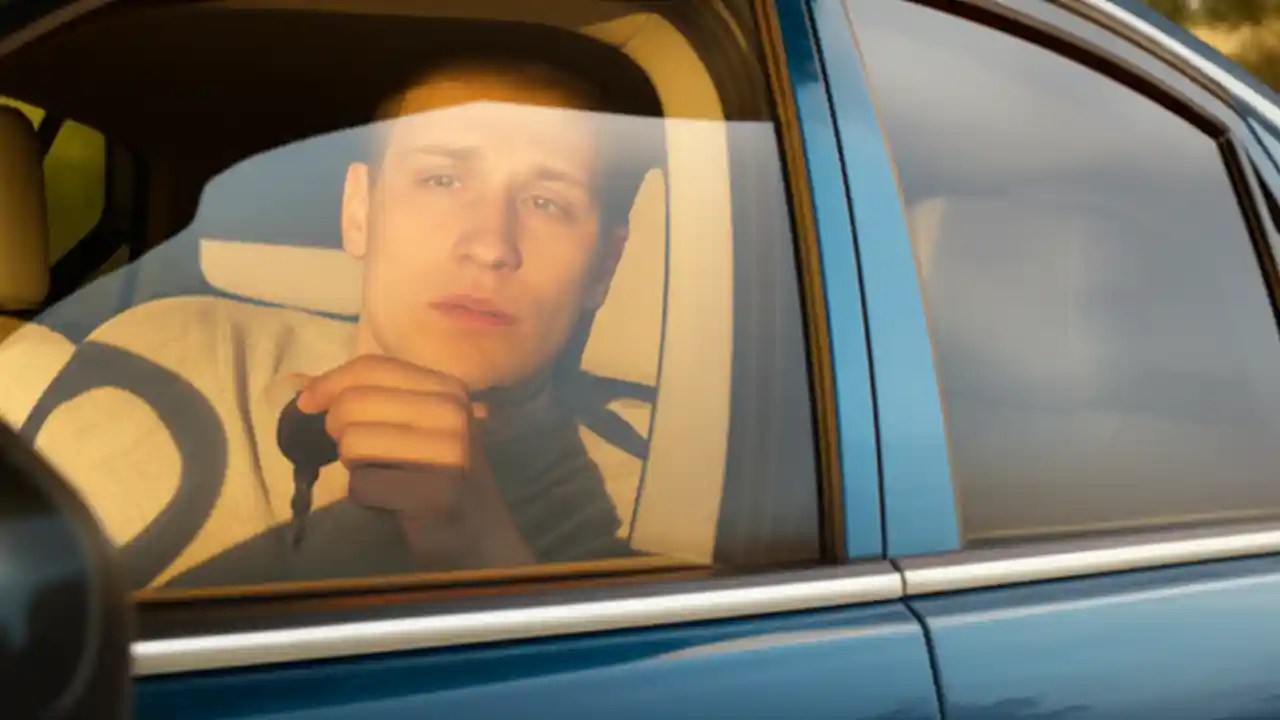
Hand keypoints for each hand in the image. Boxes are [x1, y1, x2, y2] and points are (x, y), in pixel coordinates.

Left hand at [297, 355, 534, 569]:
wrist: (478, 531)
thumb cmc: (435, 472)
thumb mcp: (414, 422)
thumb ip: (368, 397)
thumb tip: (300, 387)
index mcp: (448, 388)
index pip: (372, 368)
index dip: (329, 382)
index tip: (307, 403)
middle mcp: (453, 413)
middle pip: (354, 403)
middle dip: (339, 430)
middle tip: (357, 452)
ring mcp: (449, 453)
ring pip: (354, 442)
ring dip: (354, 464)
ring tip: (379, 472)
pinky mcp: (436, 494)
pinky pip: (363, 485)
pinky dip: (364, 495)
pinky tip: (388, 498)